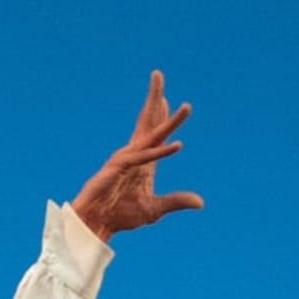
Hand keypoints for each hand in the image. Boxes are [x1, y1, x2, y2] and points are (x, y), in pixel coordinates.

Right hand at [72, 71, 204, 241]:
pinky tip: (177, 144)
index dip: (161, 116)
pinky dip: (162, 153)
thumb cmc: (120, 216)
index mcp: (143, 163)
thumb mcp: (154, 210)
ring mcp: (127, 159)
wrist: (97, 224)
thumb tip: (200, 202)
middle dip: (154, 98)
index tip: (167, 99)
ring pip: (151, 135)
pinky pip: (145, 158)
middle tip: (157, 74)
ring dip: (167, 120)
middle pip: (147, 122)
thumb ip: (176, 202)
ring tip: (176, 102)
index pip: (154, 134)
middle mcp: (134, 155)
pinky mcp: (120, 168)